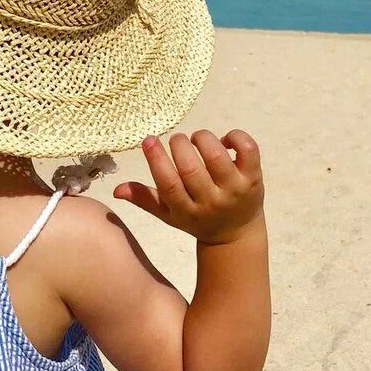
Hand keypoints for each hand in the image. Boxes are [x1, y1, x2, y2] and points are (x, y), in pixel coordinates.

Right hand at [114, 129, 264, 243]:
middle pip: (191, 169)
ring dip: (202, 138)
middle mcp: (211, 202)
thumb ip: (145, 199)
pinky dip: (235, 137)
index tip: (149, 141)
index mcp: (186, 211)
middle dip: (179, 145)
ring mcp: (235, 190)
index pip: (169, 185)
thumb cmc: (197, 219)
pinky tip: (225, 140)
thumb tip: (116, 189)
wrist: (237, 234)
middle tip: (176, 140)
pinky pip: (248, 150)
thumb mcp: (169, 215)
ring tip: (197, 140)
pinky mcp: (254, 178)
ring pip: (217, 156)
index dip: (157, 160)